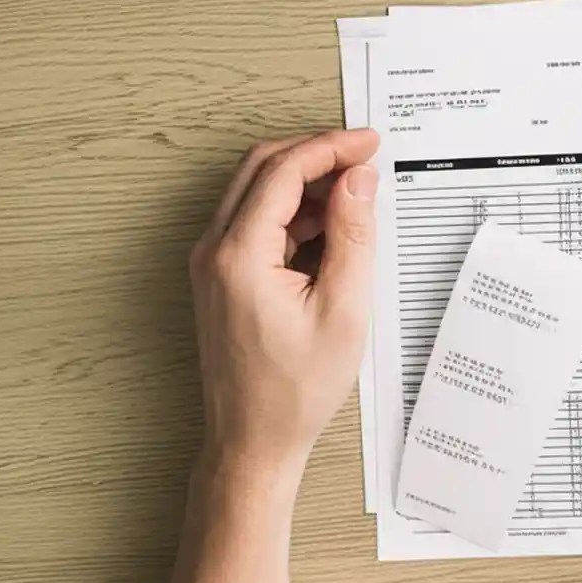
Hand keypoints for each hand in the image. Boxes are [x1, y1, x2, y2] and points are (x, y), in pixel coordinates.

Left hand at [188, 129, 379, 475]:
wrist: (254, 439)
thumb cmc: (295, 390)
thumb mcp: (344, 309)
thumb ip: (352, 235)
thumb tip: (358, 180)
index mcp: (240, 255)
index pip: (283, 170)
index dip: (331, 147)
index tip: (368, 143)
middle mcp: (214, 250)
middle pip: (262, 167)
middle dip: (316, 153)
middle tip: (363, 156)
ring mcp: (212, 262)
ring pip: (255, 190)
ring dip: (304, 182)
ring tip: (355, 196)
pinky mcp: (220, 275)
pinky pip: (254, 221)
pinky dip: (292, 211)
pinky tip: (330, 229)